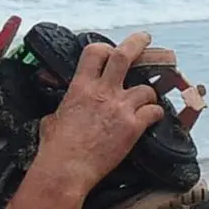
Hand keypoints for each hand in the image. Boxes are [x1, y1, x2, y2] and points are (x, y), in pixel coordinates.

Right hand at [32, 31, 168, 192]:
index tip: (111, 51)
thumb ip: (62, 111)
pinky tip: (153, 119)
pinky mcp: (133, 127)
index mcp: (80, 87)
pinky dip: (156, 114)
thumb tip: (59, 116)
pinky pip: (153, 112)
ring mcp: (120, 108)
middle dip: (137, 43)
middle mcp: (103, 92)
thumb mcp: (52, 120)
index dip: (105, 48)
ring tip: (147, 101)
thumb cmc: (56, 149)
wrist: (66, 169)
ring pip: (146, 88)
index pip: (95, 53)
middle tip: (145, 39)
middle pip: (124, 56)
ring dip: (149, 94)